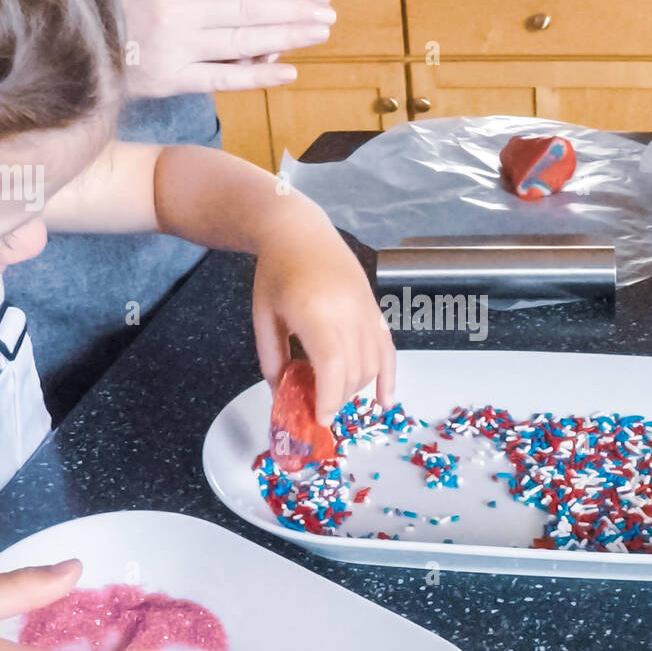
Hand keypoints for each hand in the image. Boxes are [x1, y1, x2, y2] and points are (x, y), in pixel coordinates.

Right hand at [106, 0, 335, 96]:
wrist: (51, 31)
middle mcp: (176, 10)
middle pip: (250, 8)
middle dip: (294, 10)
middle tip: (327, 13)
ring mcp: (174, 48)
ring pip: (243, 42)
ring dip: (287, 38)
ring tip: (318, 33)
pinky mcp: (167, 81)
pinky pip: (222, 79)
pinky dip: (257, 77)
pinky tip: (288, 73)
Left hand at [252, 211, 395, 424]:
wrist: (299, 232)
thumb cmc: (276, 272)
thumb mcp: (264, 317)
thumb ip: (272, 359)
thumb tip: (282, 395)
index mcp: (317, 313)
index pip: (333, 365)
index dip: (330, 397)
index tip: (320, 418)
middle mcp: (349, 312)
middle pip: (354, 370)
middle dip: (338, 398)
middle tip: (317, 410)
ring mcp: (367, 310)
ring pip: (372, 364)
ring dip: (355, 388)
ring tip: (333, 394)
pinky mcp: (375, 309)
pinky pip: (388, 348)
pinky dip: (388, 376)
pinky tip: (384, 401)